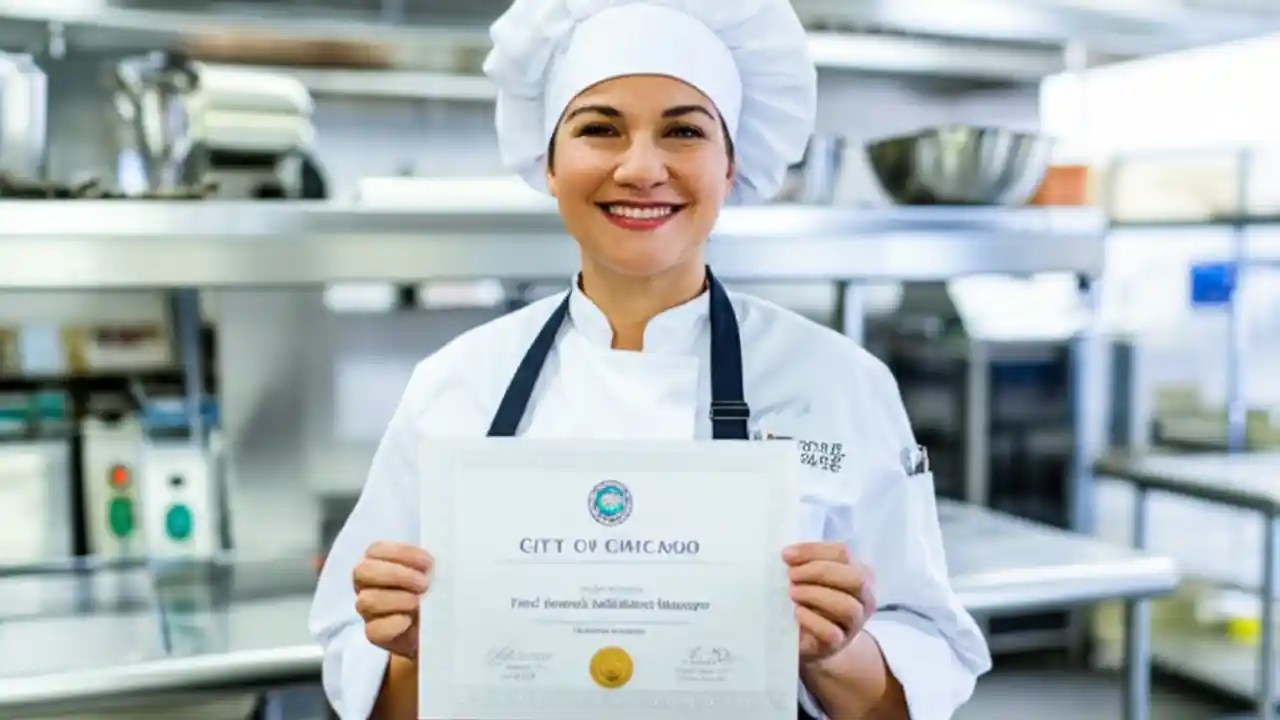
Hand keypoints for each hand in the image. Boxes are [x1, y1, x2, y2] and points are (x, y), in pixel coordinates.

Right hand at [353, 541, 432, 659]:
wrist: (435, 628)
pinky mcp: (374, 633)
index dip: (401, 553)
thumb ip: (427, 565)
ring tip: (418, 602)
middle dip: (395, 574)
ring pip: (366, 601)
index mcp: (378, 563)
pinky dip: (393, 623)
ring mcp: (368, 610)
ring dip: (396, 599)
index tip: (427, 563)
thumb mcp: (432, 574)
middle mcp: (367, 584)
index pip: (376, 550)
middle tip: (423, 583)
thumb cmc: (431, 593)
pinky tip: (408, 620)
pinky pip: (374, 629)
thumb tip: (432, 564)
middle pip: (363, 571)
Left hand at [783, 542, 875, 663]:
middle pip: (855, 579)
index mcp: (860, 573)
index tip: (786, 555)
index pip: (842, 553)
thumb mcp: (812, 576)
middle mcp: (864, 598)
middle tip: (791, 575)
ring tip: (792, 593)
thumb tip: (788, 555)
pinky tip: (798, 612)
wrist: (810, 638)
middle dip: (819, 572)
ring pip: (848, 607)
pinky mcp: (838, 644)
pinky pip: (832, 633)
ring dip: (816, 595)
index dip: (813, 551)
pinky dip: (813, 620)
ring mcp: (854, 624)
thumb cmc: (811, 599)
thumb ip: (806, 562)